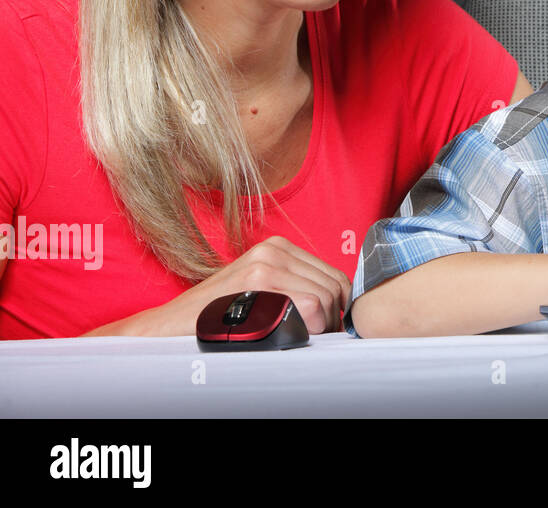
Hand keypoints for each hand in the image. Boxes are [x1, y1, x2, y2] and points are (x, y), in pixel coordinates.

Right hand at [85, 236, 350, 336]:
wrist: (171, 325)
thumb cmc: (218, 315)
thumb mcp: (261, 292)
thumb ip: (294, 289)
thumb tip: (336, 307)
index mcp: (279, 247)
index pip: (333, 276)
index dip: (337, 306)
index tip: (327, 327)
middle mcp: (275, 249)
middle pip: (333, 286)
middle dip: (332, 317)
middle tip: (318, 339)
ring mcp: (266, 263)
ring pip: (324, 297)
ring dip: (321, 325)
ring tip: (300, 339)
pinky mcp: (257, 281)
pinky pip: (308, 305)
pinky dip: (307, 326)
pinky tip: (287, 336)